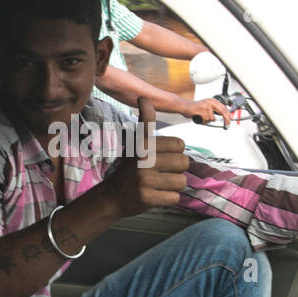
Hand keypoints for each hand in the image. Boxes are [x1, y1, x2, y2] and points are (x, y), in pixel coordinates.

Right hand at [100, 96, 189, 216]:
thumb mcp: (136, 142)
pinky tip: (156, 195)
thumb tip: (144, 98)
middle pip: (184, 163)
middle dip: (177, 170)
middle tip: (161, 172)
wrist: (112, 196)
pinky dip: (168, 198)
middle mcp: (143, 160)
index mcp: (143, 144)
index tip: (161, 156)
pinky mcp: (147, 198)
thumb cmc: (131, 167)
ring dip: (173, 185)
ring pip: (181, 182)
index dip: (175, 152)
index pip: (180, 144)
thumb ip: (145, 121)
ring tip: (158, 184)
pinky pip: (175, 198)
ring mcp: (144, 180)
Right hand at [181, 97, 232, 125]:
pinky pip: (206, 119)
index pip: (224, 108)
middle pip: (222, 111)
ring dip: (207, 120)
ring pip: (212, 118)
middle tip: (226, 125)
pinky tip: (199, 117)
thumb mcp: (207, 107)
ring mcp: (205, 105)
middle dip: (225, 119)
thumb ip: (215, 111)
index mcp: (213, 101)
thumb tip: (224, 117)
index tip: (229, 121)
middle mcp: (210, 102)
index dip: (228, 115)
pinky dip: (203, 121)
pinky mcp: (201, 109)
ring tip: (202, 117)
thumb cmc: (196, 108)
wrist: (185, 106)